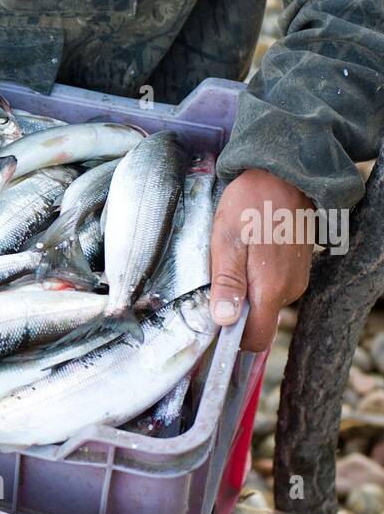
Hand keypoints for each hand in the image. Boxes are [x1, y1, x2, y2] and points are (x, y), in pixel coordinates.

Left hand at [210, 167, 313, 352]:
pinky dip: (258, 281)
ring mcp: (297, 280)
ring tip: (235, 259)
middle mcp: (290, 290)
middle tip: (219, 279)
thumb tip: (224, 320)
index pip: (256, 340)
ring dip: (246, 293)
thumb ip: (227, 283)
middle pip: (259, 323)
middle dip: (236, 312)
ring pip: (265, 305)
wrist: (285, 174)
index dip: (234, 339)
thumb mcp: (227, 241)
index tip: (215, 322)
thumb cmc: (251, 203)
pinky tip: (249, 255)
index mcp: (271, 288)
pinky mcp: (298, 270)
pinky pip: (273, 289)